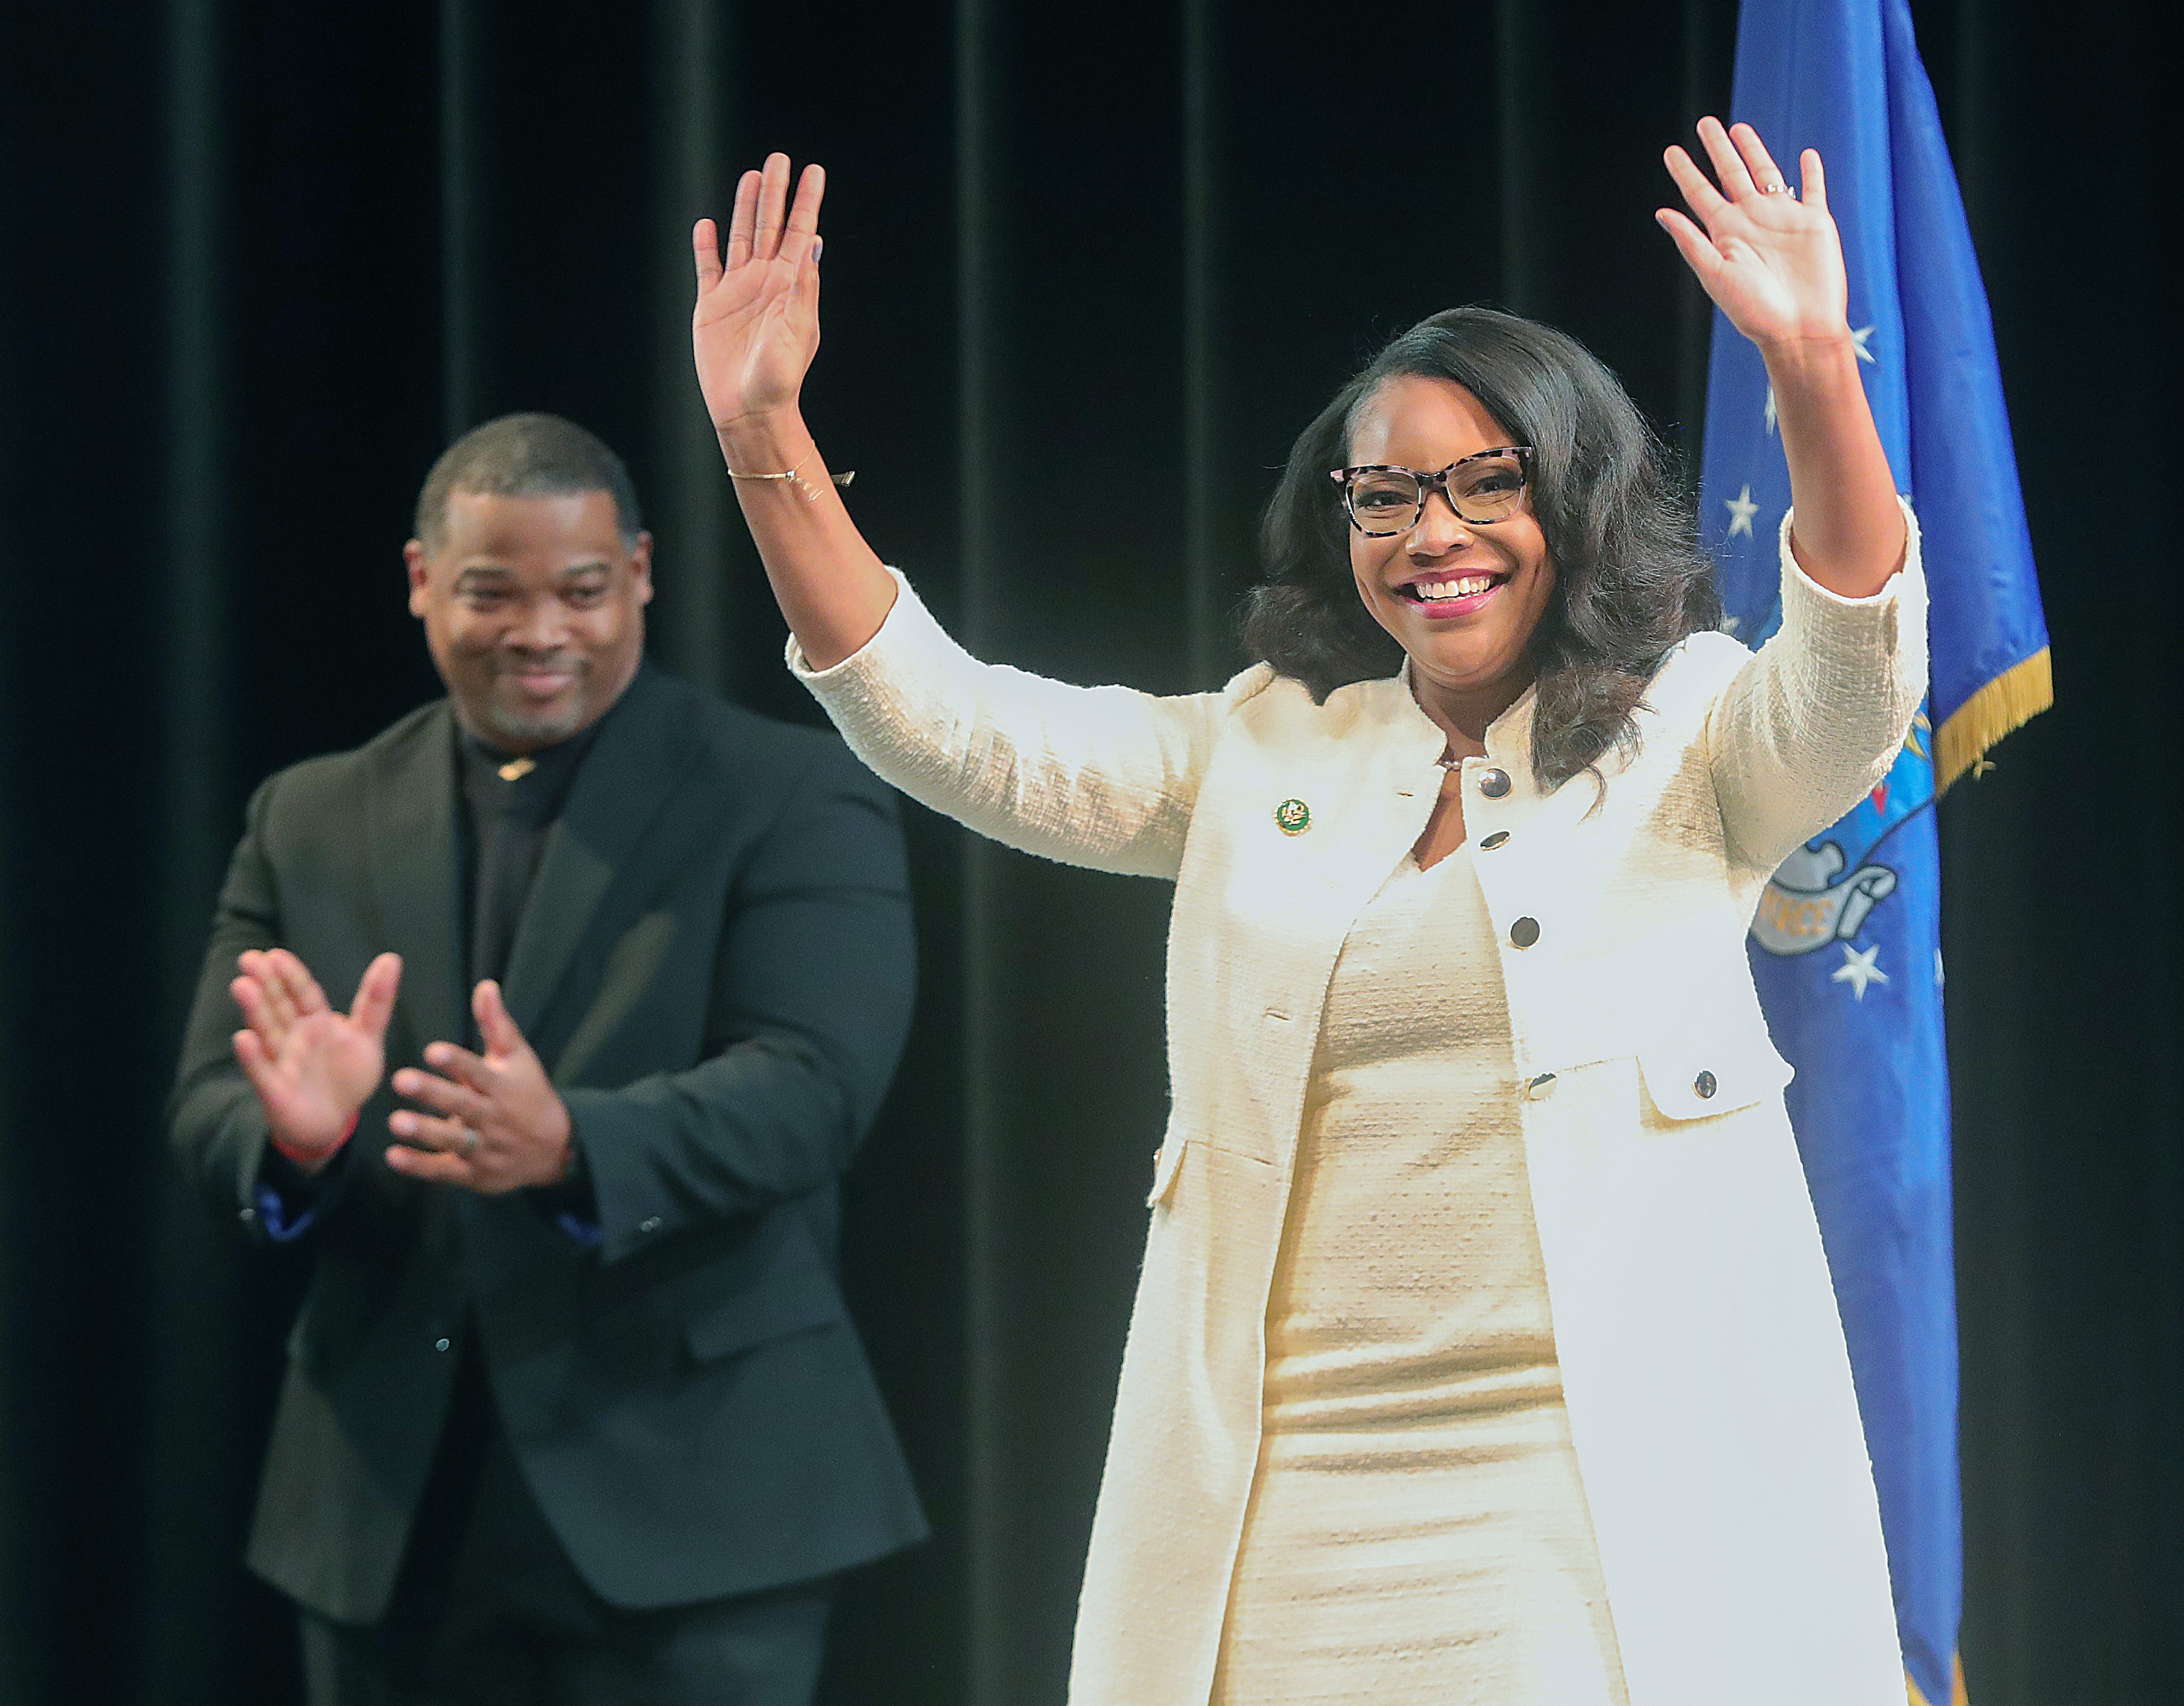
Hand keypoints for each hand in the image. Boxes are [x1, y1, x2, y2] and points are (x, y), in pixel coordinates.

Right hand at [231, 949, 401, 1173]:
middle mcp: (294, 1037)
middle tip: (249, 959)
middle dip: (265, 984)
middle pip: (279, 1006)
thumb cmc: (346, 1075)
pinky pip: (262, 1071)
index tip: (275, 954)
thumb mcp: (367, 1036)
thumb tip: (392, 957)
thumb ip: (377, 1000)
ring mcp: (282, 1061)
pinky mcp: (275, 1091)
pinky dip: (252, 1056)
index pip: (303, 994)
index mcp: (316, 1022)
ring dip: (254, 1010)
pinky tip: (242, 1038)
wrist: (331, 1121)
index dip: (291, 975)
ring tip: (242, 986)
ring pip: (266, 1031)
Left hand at [386, 980, 573, 1194]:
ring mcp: (486, 1149)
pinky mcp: (474, 1174)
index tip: (432, 1050)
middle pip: (464, 1105)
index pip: (480, 1073)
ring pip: (455, 1141)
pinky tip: (394, 1157)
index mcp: (504, 1087)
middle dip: (433, 1094)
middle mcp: (495, 1118)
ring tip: (396, 1121)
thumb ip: (496, 1024)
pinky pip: (446, 1172)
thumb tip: (484, 986)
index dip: (457, 1063)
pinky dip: (420, 1167)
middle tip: (400, 1080)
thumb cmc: (529, 1094)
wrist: (554, 1149)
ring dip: (426, 1132)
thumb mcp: (518, 1058)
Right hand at [692, 153, 825, 434]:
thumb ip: (801, 287)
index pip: (800, 231)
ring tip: (751, 177)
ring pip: (741, 238)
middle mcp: (765, 281)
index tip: (814, 170)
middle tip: (780, 159)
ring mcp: (738, 291)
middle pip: (770, 225)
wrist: (749, 410)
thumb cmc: (779, 377)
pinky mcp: (711, 306)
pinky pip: (707, 268)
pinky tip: (706, 225)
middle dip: (775, 192)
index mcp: (790, 284)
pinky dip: (706, 246)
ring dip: (745, 208)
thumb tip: (812, 243)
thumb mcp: (796, 330)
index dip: (806, 200)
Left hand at [1657, 117, 1849, 353]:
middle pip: (1731, 174)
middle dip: (1718, 149)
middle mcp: (1751, 221)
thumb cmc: (1754, 310)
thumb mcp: (1715, 274)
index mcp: (1725, 234)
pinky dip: (1811, 172)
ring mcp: (1783, 219)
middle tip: (1705, 123)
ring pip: (1767, 174)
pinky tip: (1806, 155)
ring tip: (1740, 129)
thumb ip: (1690, 241)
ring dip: (1754, 151)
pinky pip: (1813, 190)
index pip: (1700, 194)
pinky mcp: (1815, 222)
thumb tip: (1662, 213)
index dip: (1686, 172)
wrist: (1799, 327)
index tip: (1671, 151)